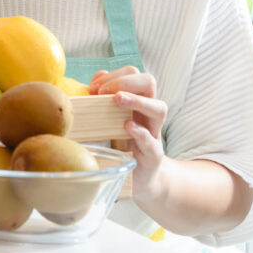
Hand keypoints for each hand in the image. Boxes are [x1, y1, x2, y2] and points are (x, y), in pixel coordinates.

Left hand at [89, 66, 167, 201]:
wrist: (140, 179)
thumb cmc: (122, 144)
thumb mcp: (110, 120)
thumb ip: (104, 100)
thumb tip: (97, 77)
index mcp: (137, 101)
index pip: (134, 74)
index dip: (115, 75)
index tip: (93, 87)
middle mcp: (148, 113)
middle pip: (149, 82)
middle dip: (126, 81)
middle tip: (104, 92)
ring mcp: (153, 133)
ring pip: (159, 107)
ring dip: (137, 100)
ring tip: (118, 99)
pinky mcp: (153, 156)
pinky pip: (153, 142)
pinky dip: (141, 133)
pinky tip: (127, 127)